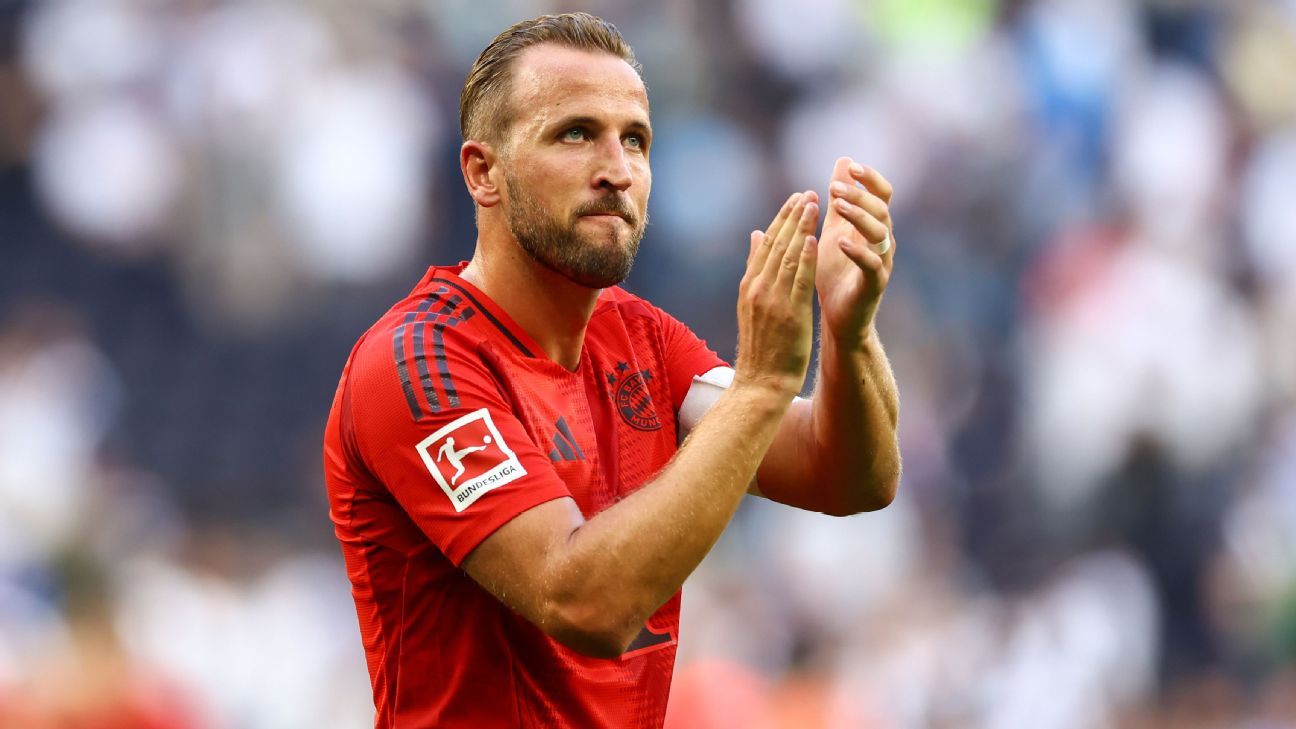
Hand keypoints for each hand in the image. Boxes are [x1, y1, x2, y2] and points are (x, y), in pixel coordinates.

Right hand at [733, 191, 819, 397]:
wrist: (760, 382)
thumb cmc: (761, 347)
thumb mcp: (752, 303)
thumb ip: (756, 269)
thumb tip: (757, 235)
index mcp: (750, 285)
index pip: (767, 244)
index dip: (782, 219)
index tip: (796, 198)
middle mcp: (759, 288)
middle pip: (777, 244)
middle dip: (793, 216)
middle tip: (808, 192)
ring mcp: (773, 301)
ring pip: (789, 257)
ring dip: (802, 228)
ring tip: (815, 205)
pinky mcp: (790, 314)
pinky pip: (799, 281)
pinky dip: (806, 258)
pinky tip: (815, 238)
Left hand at [817, 157, 894, 347]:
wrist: (837, 315)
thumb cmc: (836, 271)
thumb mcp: (835, 227)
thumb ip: (841, 198)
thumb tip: (844, 160)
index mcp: (874, 226)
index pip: (883, 194)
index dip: (870, 179)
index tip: (851, 167)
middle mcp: (884, 242)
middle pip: (882, 210)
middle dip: (860, 196)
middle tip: (834, 189)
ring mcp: (882, 263)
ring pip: (880, 234)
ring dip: (859, 217)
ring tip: (837, 206)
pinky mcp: (874, 285)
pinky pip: (872, 265)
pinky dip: (857, 251)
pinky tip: (841, 242)